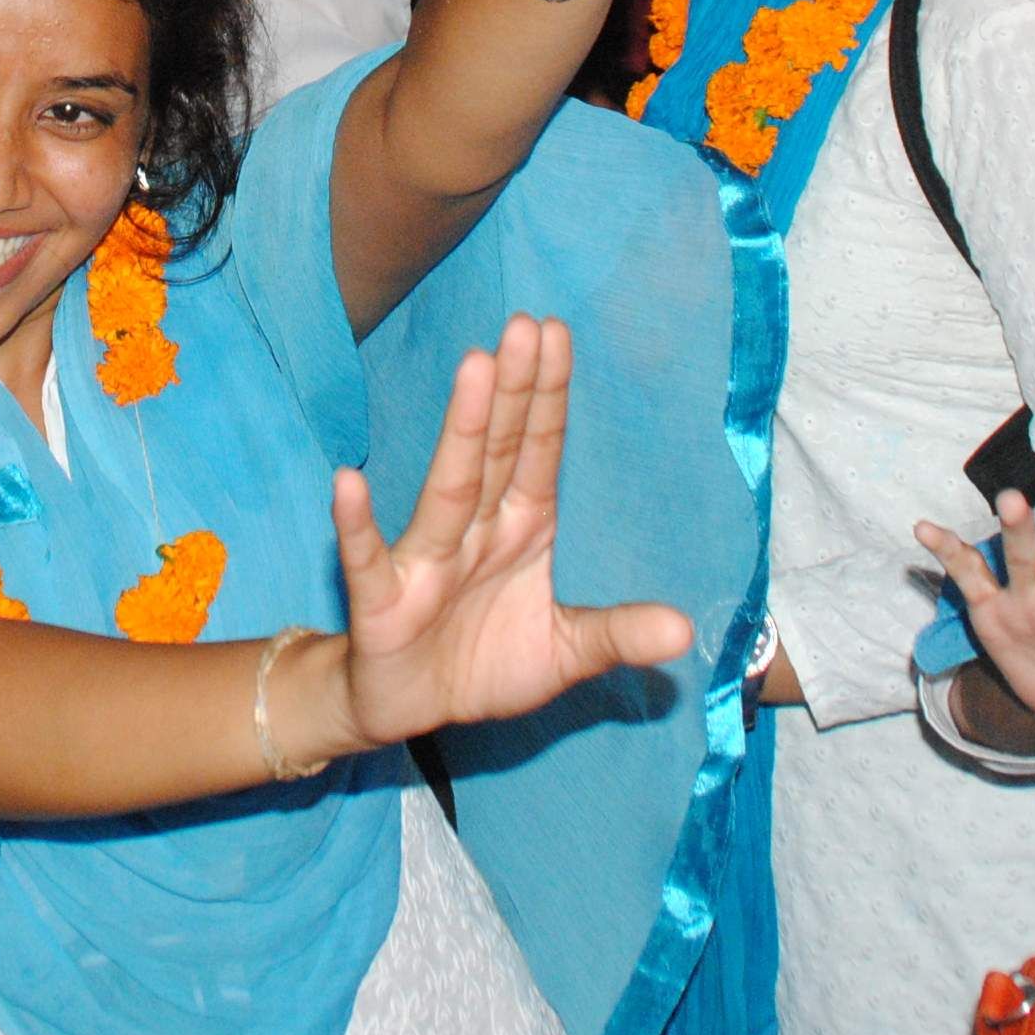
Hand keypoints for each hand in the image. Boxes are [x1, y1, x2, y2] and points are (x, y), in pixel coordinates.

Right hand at [328, 316, 694, 750]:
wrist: (407, 710)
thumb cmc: (482, 664)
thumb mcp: (563, 654)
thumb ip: (617, 635)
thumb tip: (685, 629)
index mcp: (521, 531)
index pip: (538, 453)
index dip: (548, 397)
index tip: (556, 334)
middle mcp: (474, 532)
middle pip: (497, 452)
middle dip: (513, 390)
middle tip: (524, 324)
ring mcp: (426, 563)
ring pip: (449, 488)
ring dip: (462, 429)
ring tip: (474, 367)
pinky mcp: (382, 603)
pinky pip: (368, 560)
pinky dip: (356, 524)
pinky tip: (349, 483)